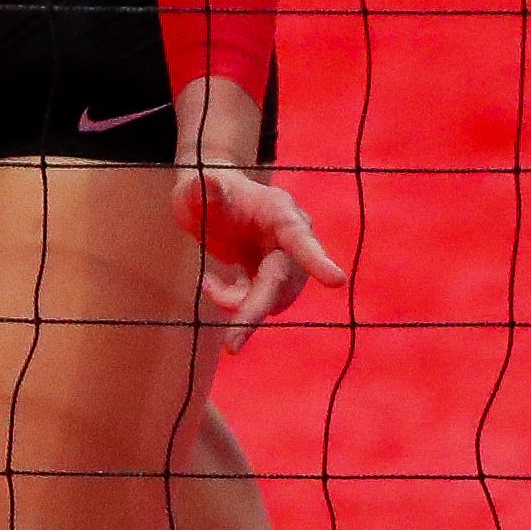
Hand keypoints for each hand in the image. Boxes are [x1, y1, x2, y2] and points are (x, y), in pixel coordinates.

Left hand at [175, 115, 345, 348]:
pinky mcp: (273, 278)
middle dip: (255, 310)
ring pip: (272, 299)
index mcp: (280, 212)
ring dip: (240, 305)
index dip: (317, 261)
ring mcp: (285, 261)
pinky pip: (261, 302)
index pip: (300, 239)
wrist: (209, 198)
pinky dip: (236, 303)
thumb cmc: (203, 190)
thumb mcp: (194, 189)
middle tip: (232, 345)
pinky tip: (211, 282)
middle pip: (281, 283)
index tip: (336, 280)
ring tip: (208, 282)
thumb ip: (202, 192)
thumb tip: (207, 185)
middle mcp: (291, 240)